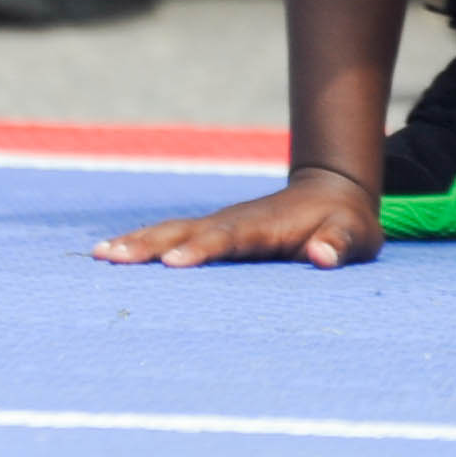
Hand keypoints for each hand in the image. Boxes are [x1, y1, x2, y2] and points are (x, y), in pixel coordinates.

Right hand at [95, 169, 382, 268]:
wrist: (332, 192)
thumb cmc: (346, 222)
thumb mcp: (356, 234)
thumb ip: (340, 243)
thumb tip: (322, 256)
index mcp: (264, 227)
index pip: (227, 240)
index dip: (200, 250)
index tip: (171, 264)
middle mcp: (233, 221)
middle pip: (184, 232)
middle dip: (148, 245)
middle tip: (110, 257)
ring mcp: (219, 224)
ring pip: (170, 231)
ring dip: (136, 242)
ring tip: (99, 255)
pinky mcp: (211, 232)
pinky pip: (171, 236)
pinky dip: (142, 242)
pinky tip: (112, 253)